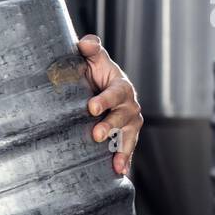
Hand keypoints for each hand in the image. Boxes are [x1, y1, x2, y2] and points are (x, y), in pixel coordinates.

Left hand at [77, 35, 141, 175]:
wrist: (99, 87)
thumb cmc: (95, 73)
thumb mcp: (93, 59)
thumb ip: (90, 49)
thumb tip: (85, 43)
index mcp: (121, 86)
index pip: (115, 93)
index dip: (105, 100)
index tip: (91, 107)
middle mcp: (129, 105)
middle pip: (123, 117)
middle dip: (110, 126)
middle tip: (96, 135)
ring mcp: (129, 123)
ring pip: (128, 136)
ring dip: (122, 149)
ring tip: (116, 163)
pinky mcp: (125, 137)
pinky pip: (127, 149)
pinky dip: (125, 160)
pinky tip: (120, 172)